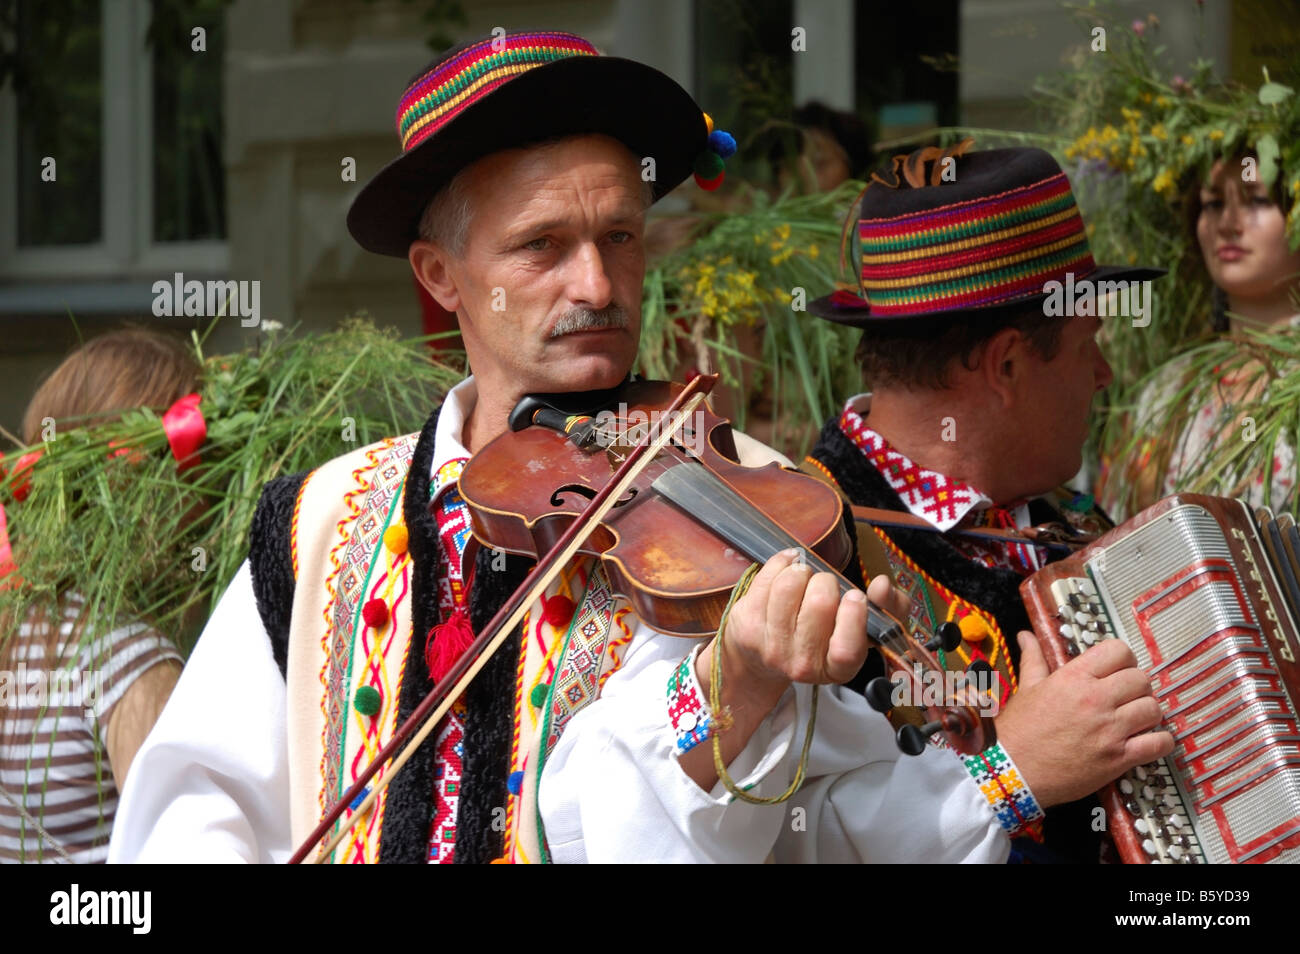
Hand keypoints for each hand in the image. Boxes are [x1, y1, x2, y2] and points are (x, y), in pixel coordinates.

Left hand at [700, 549, 905, 712]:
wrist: (762, 658)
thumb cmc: (823, 636)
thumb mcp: (862, 629)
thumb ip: (888, 608)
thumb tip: (882, 585)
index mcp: (837, 669)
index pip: (847, 648)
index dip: (854, 615)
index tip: (855, 596)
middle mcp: (803, 665)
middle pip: (820, 602)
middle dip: (826, 582)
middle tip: (824, 586)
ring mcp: (771, 646)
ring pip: (790, 585)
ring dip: (801, 571)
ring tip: (804, 577)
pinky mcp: (747, 624)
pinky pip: (768, 577)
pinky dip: (781, 563)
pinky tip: (787, 568)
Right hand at [995, 631, 1173, 807]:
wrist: (1013, 772)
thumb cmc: (1018, 731)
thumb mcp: (1027, 688)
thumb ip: (1033, 659)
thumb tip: (1026, 636)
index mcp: (1074, 678)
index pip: (1119, 651)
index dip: (1123, 659)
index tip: (1119, 669)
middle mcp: (1096, 700)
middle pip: (1141, 679)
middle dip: (1137, 686)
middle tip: (1127, 696)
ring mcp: (1110, 730)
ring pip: (1154, 708)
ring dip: (1149, 712)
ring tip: (1136, 718)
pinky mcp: (1119, 758)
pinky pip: (1159, 743)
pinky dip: (1160, 741)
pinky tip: (1148, 740)